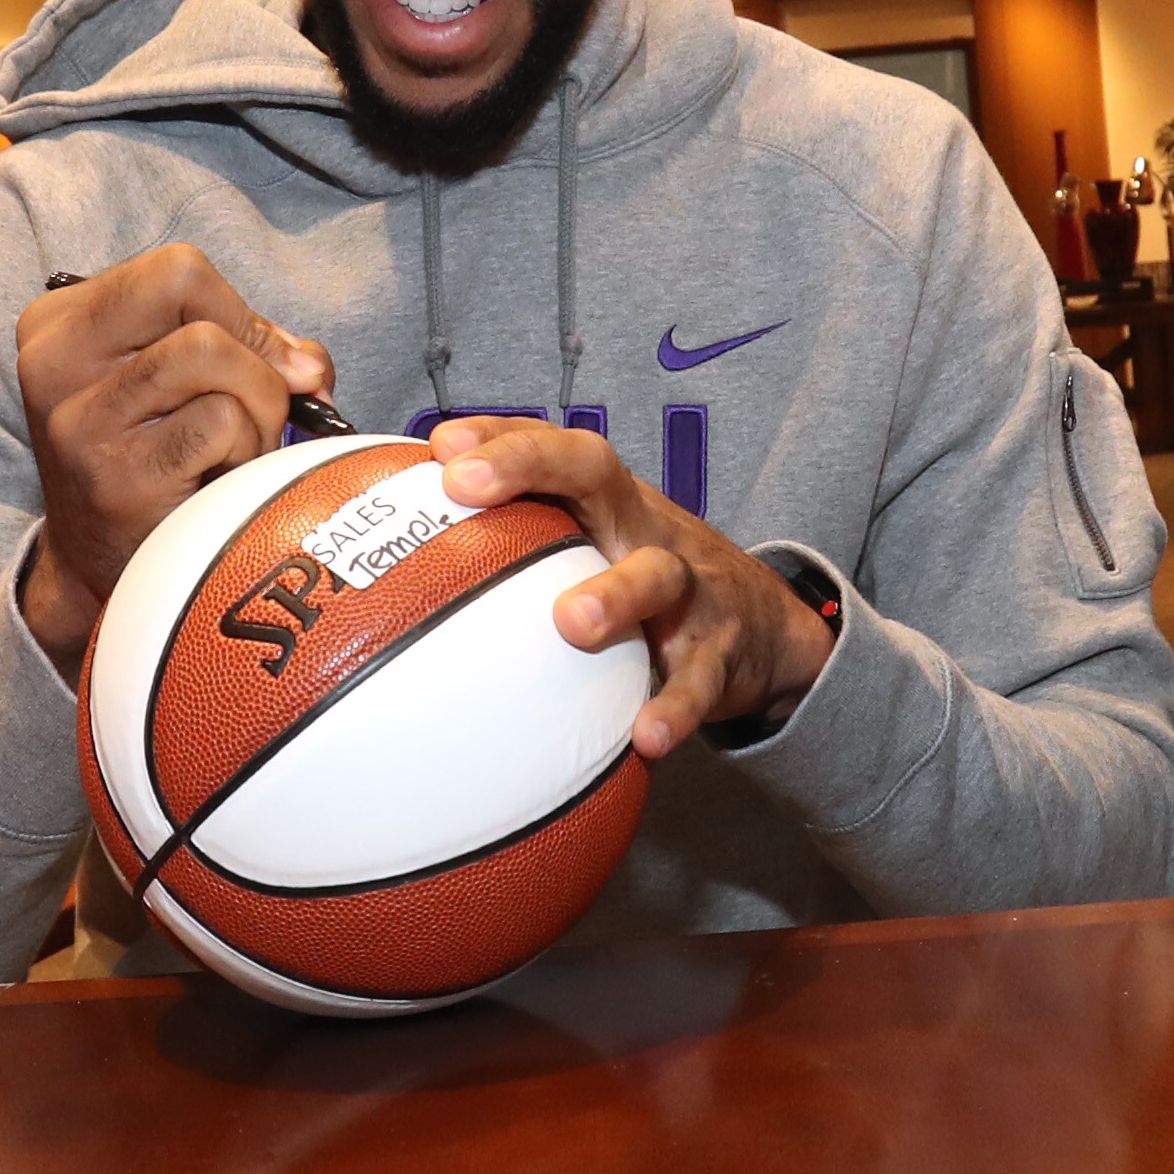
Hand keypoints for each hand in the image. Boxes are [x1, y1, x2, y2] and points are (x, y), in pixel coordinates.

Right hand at [11, 245, 335, 669]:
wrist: (107, 568)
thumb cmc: (160, 453)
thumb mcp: (186, 376)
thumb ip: (249, 342)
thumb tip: (307, 367)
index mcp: (59, 322)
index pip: (176, 267)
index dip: (237, 311)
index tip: (256, 358)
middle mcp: (53, 362)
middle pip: (187, 287)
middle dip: (249, 343)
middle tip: (256, 402)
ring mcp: (79, 421)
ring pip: (212, 353)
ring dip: (256, 404)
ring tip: (232, 449)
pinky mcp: (115, 477)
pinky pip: (223, 422)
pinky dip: (245, 449)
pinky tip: (216, 481)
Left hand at [431, 418, 834, 758]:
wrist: (767, 629)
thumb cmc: (647, 584)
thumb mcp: (600, 549)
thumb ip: (524, 545)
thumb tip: (406, 559)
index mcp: (608, 503)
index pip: (553, 448)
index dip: (500, 437)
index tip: (441, 445)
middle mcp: (644, 528)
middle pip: (596, 474)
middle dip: (531, 467)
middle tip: (467, 484)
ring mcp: (689, 588)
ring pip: (657, 575)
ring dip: (615, 594)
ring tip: (571, 622)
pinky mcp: (719, 654)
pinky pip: (698, 681)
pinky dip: (675, 707)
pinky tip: (646, 736)